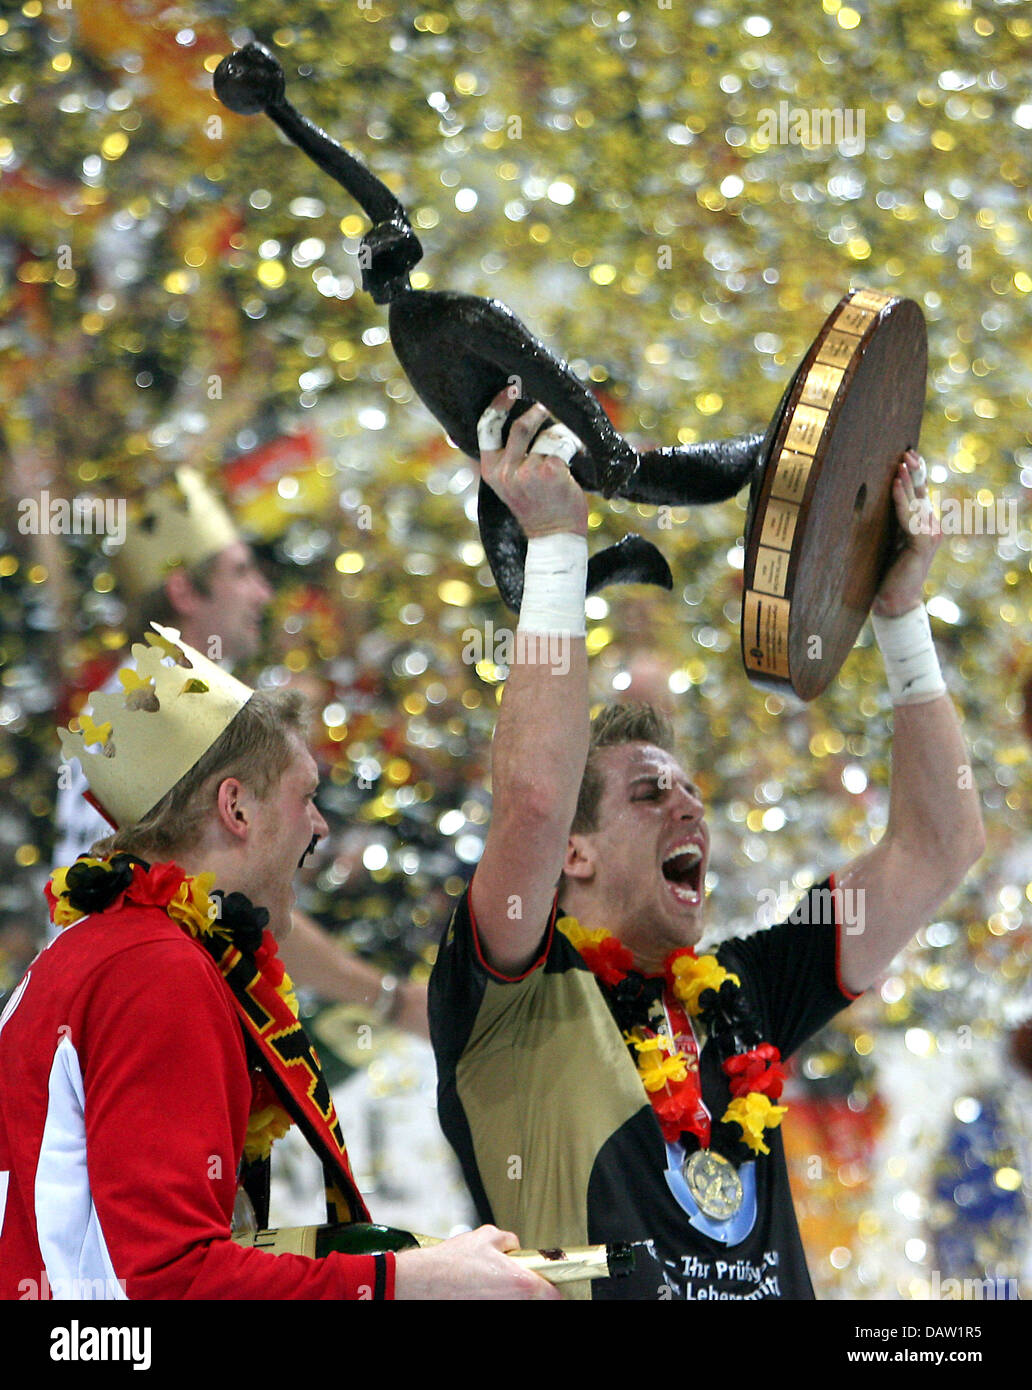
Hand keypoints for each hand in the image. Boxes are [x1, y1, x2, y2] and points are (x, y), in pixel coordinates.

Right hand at [393, 1224, 560, 1299]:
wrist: (423, 1282)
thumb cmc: (451, 1263)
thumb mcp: (486, 1236)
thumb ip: (509, 1240)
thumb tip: (515, 1247)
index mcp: (520, 1282)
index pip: (553, 1294)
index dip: (551, 1285)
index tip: (546, 1280)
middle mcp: (513, 1302)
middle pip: (534, 1301)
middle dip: (527, 1289)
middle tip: (513, 1280)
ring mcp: (499, 1312)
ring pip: (515, 1303)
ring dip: (510, 1295)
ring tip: (492, 1284)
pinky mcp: (484, 1317)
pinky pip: (500, 1305)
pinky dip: (495, 1299)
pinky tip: (480, 1291)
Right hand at [477, 386, 588, 538]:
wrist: (554, 537)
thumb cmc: (538, 508)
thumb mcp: (511, 484)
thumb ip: (509, 458)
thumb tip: (518, 420)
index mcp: (491, 471)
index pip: (487, 429)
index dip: (498, 405)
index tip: (510, 389)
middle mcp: (505, 471)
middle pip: (519, 426)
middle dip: (538, 412)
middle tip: (548, 407)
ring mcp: (527, 471)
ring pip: (547, 435)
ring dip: (562, 436)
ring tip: (571, 446)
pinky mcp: (550, 471)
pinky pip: (562, 444)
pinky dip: (574, 445)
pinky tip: (579, 454)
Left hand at [871, 450, 941, 617]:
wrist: (895, 601)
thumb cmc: (887, 572)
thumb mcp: (888, 540)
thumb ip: (890, 521)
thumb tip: (874, 498)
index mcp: (924, 524)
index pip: (921, 494)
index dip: (915, 475)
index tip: (907, 455)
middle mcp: (931, 527)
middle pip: (922, 493)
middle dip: (915, 471)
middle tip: (907, 452)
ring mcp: (929, 534)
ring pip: (917, 501)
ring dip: (907, 481)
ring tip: (901, 462)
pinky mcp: (921, 543)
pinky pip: (909, 516)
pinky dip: (901, 499)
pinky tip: (894, 484)